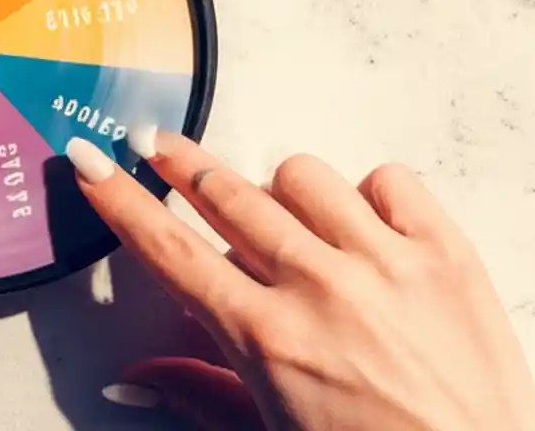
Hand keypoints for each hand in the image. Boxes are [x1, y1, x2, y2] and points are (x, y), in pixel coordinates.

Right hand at [66, 131, 534, 430]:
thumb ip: (198, 391)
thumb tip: (134, 374)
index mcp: (265, 336)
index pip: (170, 249)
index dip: (120, 201)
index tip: (91, 162)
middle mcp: (317, 287)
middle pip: (225, 193)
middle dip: (179, 162)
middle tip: (156, 142)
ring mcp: (383, 261)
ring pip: (300, 174)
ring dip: (281, 190)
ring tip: (287, 217)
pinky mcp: (443, 249)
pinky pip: (386, 178)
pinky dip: (368, 194)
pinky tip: (362, 224)